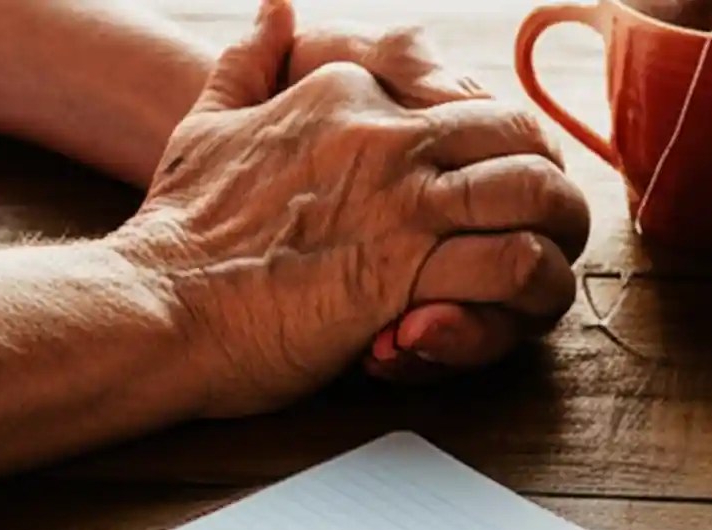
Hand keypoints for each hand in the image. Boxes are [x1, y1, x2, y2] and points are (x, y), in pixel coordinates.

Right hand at [117, 0, 587, 416]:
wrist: (155, 304)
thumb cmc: (179, 228)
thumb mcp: (208, 123)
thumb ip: (248, 62)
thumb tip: (275, 6)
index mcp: (348, 94)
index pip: (470, 102)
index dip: (501, 150)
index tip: (496, 191)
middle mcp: (388, 135)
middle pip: (523, 138)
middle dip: (550, 187)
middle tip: (546, 232)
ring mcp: (402, 201)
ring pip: (539, 196)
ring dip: (556, 240)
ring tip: (541, 279)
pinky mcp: (406, 272)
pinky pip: (512, 266)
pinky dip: (528, 294)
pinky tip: (510, 316)